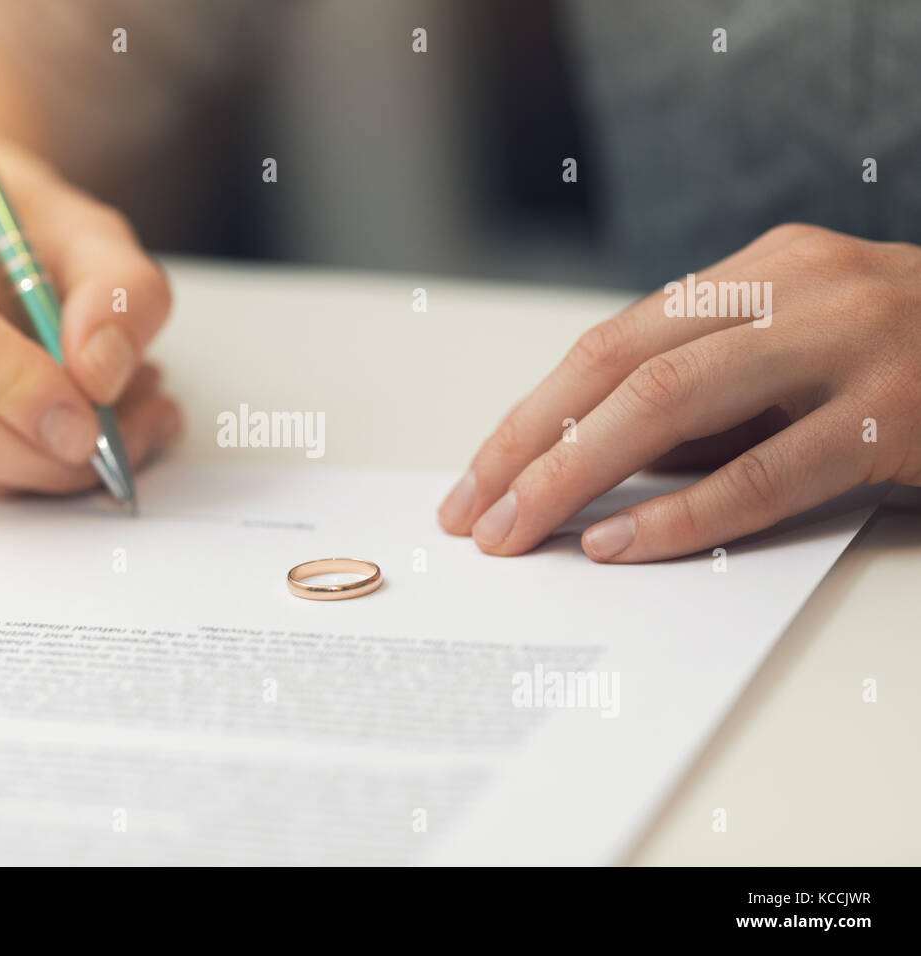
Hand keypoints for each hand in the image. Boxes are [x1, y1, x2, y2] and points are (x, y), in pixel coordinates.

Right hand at [0, 146, 180, 493]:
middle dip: (44, 452)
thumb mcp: (97, 237)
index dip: (18, 387)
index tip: (89, 418)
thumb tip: (99, 374)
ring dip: (47, 468)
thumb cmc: (28, 236)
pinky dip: (30, 472)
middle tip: (124, 439)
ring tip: (119, 428)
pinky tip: (79, 434)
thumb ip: (120, 294)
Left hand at [438, 223, 920, 561]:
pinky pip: (765, 473)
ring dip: (576, 478)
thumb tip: (584, 470)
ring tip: (518, 533)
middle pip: (618, 369)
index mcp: (756, 271)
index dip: (529, 415)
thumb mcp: (791, 358)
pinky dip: (682, 516)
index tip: (474, 479)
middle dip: (529, 448)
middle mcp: (794, 290)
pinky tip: (620, 546)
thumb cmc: (898, 363)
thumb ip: (703, 401)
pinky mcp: (897, 415)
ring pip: (671, 407)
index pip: (608, 343)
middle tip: (474, 518)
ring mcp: (849, 345)